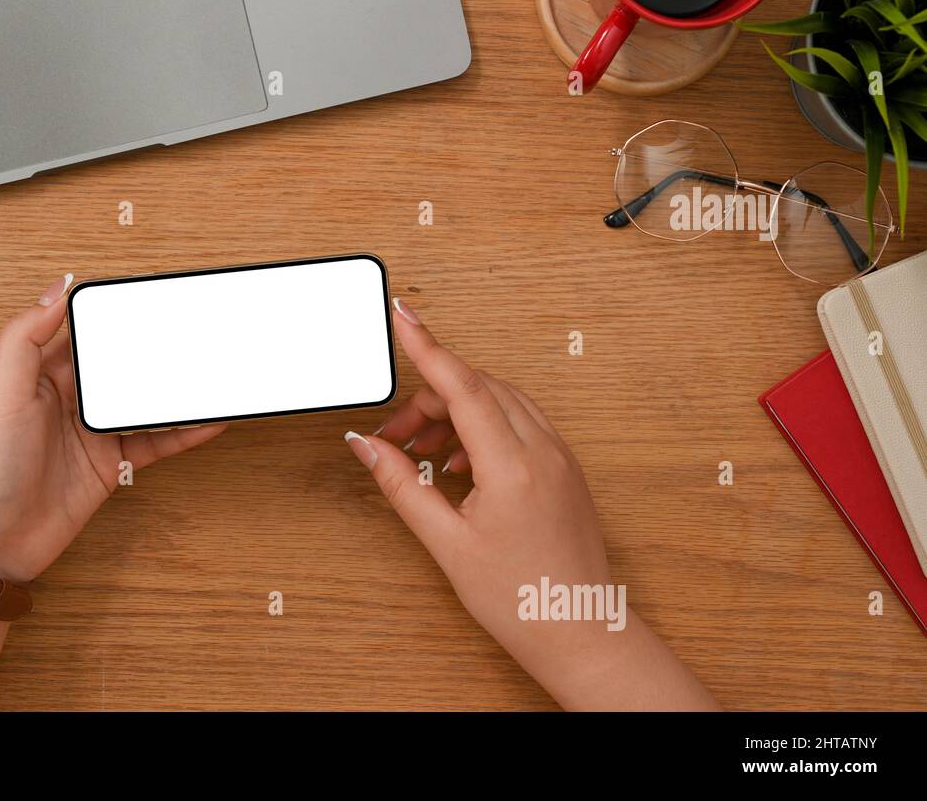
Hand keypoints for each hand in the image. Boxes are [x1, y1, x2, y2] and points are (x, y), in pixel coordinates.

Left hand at [0, 275, 225, 581]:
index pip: (83, 332)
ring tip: (211, 368)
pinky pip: (156, 443)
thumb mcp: (2, 393)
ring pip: (144, 402)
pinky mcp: (110, 467)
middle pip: (121, 365)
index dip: (111, 315)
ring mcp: (92, 434)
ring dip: (175, 388)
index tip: (146, 295)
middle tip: (193, 328)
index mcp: (39, 374)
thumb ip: (26, 338)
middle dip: (155, 348)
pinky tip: (210, 419)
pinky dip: (185, 431)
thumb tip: (56, 291)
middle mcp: (68, 400)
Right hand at [344, 298, 716, 709]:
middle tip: (392, 434)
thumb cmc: (519, 598)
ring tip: (421, 449)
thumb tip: (366, 446)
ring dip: (456, 411)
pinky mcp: (565, 468)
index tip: (402, 315)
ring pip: (501, 402)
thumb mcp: (446, 543)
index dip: (427, 346)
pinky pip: (521, 423)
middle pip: (478, 389)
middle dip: (429, 396)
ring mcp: (560, 457)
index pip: (463, 385)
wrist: (579, 631)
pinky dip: (483, 426)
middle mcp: (544, 451)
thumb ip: (402, 485)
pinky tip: (458, 462)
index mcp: (513, 467)